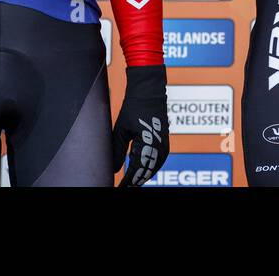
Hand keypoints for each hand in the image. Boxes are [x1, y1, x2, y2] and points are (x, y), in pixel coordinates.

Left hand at [112, 64, 169, 185]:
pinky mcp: (165, 142)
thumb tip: (113, 170)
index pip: (136, 171)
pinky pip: (158, 161)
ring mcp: (164, 145)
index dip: (127, 182)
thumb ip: (116, 151)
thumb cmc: (134, 107)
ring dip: (143, 176)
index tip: (118, 187)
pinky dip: (150, 168)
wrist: (149, 91)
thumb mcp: (121, 129)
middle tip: (123, 185)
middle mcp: (159, 147)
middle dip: (135, 180)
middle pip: (146, 173)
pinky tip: (142, 170)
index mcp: (147, 144)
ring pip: (154, 169)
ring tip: (131, 181)